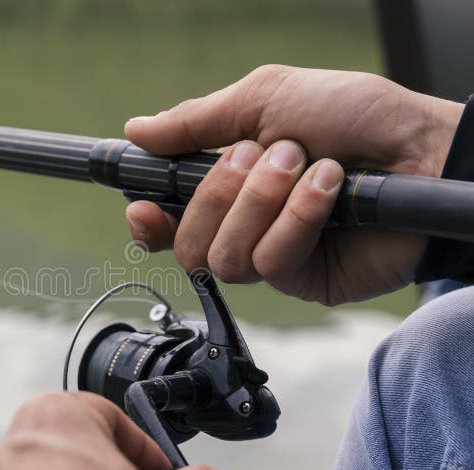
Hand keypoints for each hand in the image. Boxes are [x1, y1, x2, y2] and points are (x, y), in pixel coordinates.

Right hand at [124, 65, 463, 304]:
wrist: (424, 149)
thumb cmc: (354, 115)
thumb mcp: (266, 98)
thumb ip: (197, 121)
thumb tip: (137, 130)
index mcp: (227, 185)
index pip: (167, 222)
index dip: (148, 222)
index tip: (143, 207)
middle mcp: (244, 224)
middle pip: (188, 244)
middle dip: (218, 196)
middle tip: (263, 156)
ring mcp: (273, 255)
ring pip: (225, 258)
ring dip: (263, 202)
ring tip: (307, 165)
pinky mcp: (304, 279)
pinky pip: (272, 263)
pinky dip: (299, 218)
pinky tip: (330, 190)